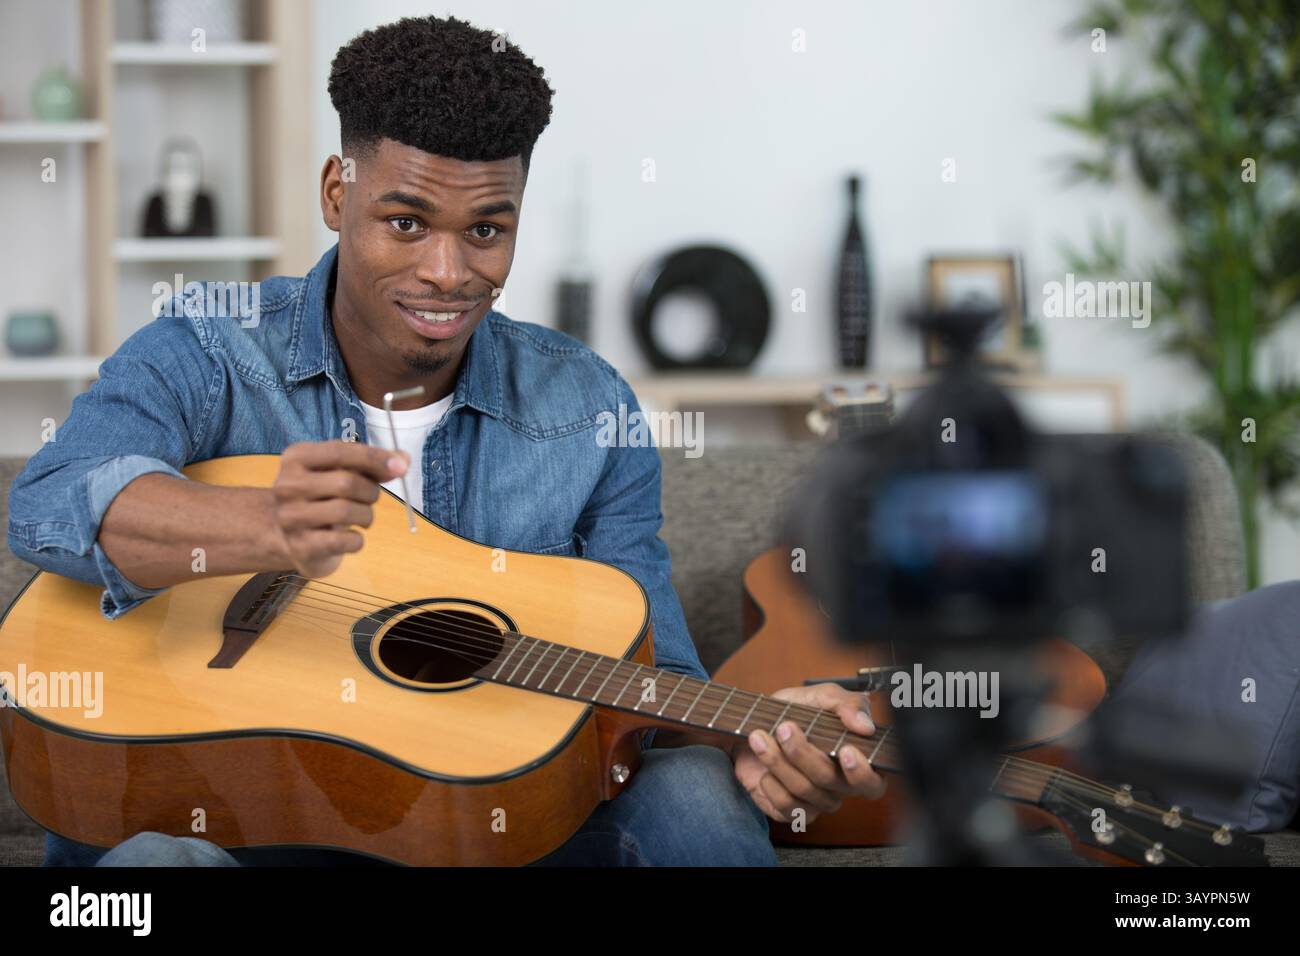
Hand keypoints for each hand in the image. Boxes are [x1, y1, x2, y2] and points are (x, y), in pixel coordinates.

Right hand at [269, 440, 408, 577]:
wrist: (294, 537)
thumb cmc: (324, 497)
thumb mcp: (342, 472)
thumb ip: (371, 464)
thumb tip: (403, 460)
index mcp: (296, 457)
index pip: (339, 451)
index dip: (374, 457)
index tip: (401, 466)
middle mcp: (286, 485)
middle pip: (346, 482)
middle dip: (371, 491)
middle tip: (372, 498)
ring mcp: (289, 517)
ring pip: (345, 511)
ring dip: (367, 515)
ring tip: (363, 517)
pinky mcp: (300, 546)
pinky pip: (343, 541)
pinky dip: (357, 540)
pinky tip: (352, 537)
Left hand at [732, 683, 885, 824]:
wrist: (756, 724)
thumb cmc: (797, 712)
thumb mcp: (823, 696)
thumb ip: (849, 704)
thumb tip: (865, 726)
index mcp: (858, 762)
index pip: (873, 783)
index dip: (861, 773)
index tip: (845, 750)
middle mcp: (841, 787)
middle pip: (830, 780)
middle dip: (803, 753)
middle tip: (784, 728)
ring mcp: (817, 802)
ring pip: (803, 790)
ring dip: (776, 760)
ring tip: (760, 737)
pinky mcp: (792, 811)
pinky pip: (785, 805)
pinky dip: (769, 781)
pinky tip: (763, 761)